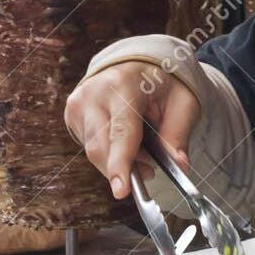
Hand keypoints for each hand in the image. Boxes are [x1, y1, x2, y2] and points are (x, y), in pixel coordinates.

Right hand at [64, 61, 199, 199]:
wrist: (135, 63)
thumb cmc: (161, 82)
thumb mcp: (182, 102)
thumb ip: (179, 134)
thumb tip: (179, 166)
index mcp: (123, 85)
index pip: (121, 131)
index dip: (121, 163)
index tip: (121, 191)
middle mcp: (94, 92)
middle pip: (102, 148)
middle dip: (126, 168)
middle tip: (151, 170)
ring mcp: (78, 102)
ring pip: (94, 151)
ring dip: (119, 161)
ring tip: (142, 150)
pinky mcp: (72, 113)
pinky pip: (89, 146)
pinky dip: (109, 152)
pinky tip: (124, 140)